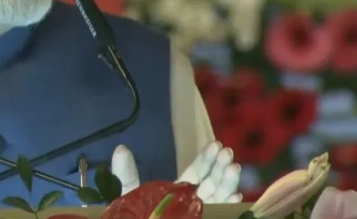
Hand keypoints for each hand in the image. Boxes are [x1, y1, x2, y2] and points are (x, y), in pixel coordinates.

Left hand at [110, 141, 242, 203]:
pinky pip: (221, 214)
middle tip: (227, 152)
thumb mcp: (128, 194)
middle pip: (211, 183)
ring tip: (234, 168)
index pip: (196, 172)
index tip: (216, 145)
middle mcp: (193, 202)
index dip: (206, 159)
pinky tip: (235, 197)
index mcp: (178, 191)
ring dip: (228, 183)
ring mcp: (200, 213)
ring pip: (219, 197)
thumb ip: (127, 175)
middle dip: (220, 167)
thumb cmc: (134, 215)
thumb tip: (120, 148)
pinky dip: (230, 206)